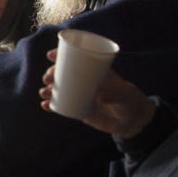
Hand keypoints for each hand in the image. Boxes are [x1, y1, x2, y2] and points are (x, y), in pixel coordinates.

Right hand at [40, 51, 156, 137]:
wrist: (131, 121)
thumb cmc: (129, 101)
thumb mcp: (124, 94)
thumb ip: (113, 93)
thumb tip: (99, 94)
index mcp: (93, 71)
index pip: (75, 60)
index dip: (61, 56)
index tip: (51, 55)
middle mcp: (84, 81)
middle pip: (62, 74)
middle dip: (51, 73)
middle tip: (48, 78)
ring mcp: (80, 95)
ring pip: (59, 89)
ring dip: (48, 89)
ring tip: (45, 92)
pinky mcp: (78, 109)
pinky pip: (61, 106)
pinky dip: (51, 105)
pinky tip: (45, 105)